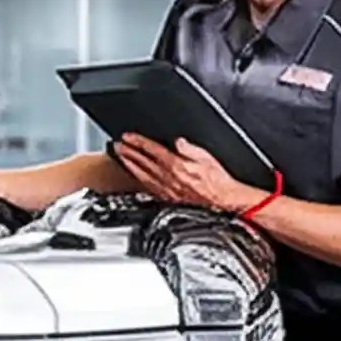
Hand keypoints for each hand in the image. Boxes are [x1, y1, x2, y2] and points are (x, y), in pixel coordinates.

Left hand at [114, 133, 259, 212]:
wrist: (223, 203)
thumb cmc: (218, 182)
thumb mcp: (207, 158)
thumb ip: (190, 149)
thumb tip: (178, 141)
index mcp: (177, 166)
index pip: (152, 150)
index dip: (138, 142)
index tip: (128, 136)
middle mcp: (169, 178)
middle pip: (143, 162)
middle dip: (129, 152)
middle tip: (117, 145)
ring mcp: (167, 189)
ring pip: (143, 175)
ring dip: (130, 165)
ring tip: (121, 157)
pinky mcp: (168, 198)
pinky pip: (149, 187)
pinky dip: (139, 180)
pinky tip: (135, 176)